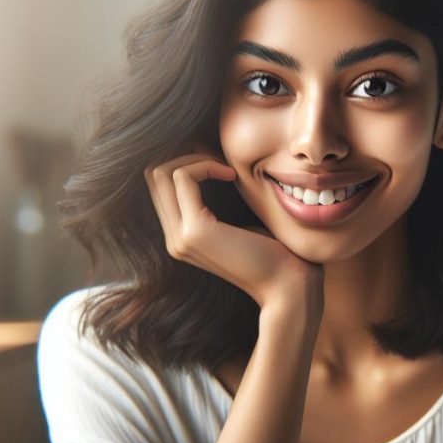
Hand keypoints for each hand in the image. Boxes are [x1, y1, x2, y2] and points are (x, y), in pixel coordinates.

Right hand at [144, 146, 320, 308]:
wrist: (289, 286)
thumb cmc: (275, 253)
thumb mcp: (239, 221)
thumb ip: (219, 201)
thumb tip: (215, 164)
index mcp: (181, 237)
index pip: (159, 185)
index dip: (184, 162)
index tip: (218, 162)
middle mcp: (173, 239)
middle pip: (154, 176)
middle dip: (185, 155)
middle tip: (220, 158)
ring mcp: (180, 237)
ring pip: (161, 173)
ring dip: (194, 158)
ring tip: (226, 167)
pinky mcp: (195, 232)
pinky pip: (183, 177)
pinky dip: (205, 165)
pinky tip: (232, 175)